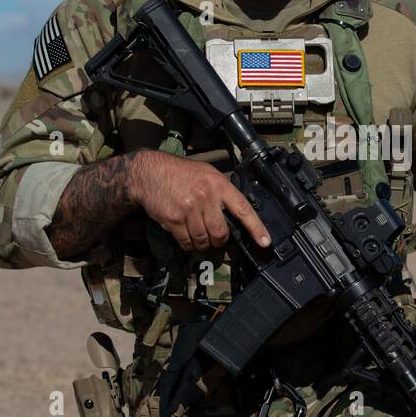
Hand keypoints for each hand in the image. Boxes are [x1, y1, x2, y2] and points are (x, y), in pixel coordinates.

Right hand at [126, 149, 271, 251]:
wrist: (149, 172)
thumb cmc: (181, 173)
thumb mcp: (207, 174)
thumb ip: (222, 192)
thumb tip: (236, 214)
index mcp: (219, 184)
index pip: (243, 209)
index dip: (256, 228)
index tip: (265, 242)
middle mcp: (206, 197)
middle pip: (221, 233)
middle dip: (219, 241)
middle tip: (215, 238)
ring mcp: (189, 209)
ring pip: (203, 240)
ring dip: (202, 244)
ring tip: (197, 235)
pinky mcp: (174, 219)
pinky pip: (186, 242)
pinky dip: (187, 244)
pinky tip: (185, 236)